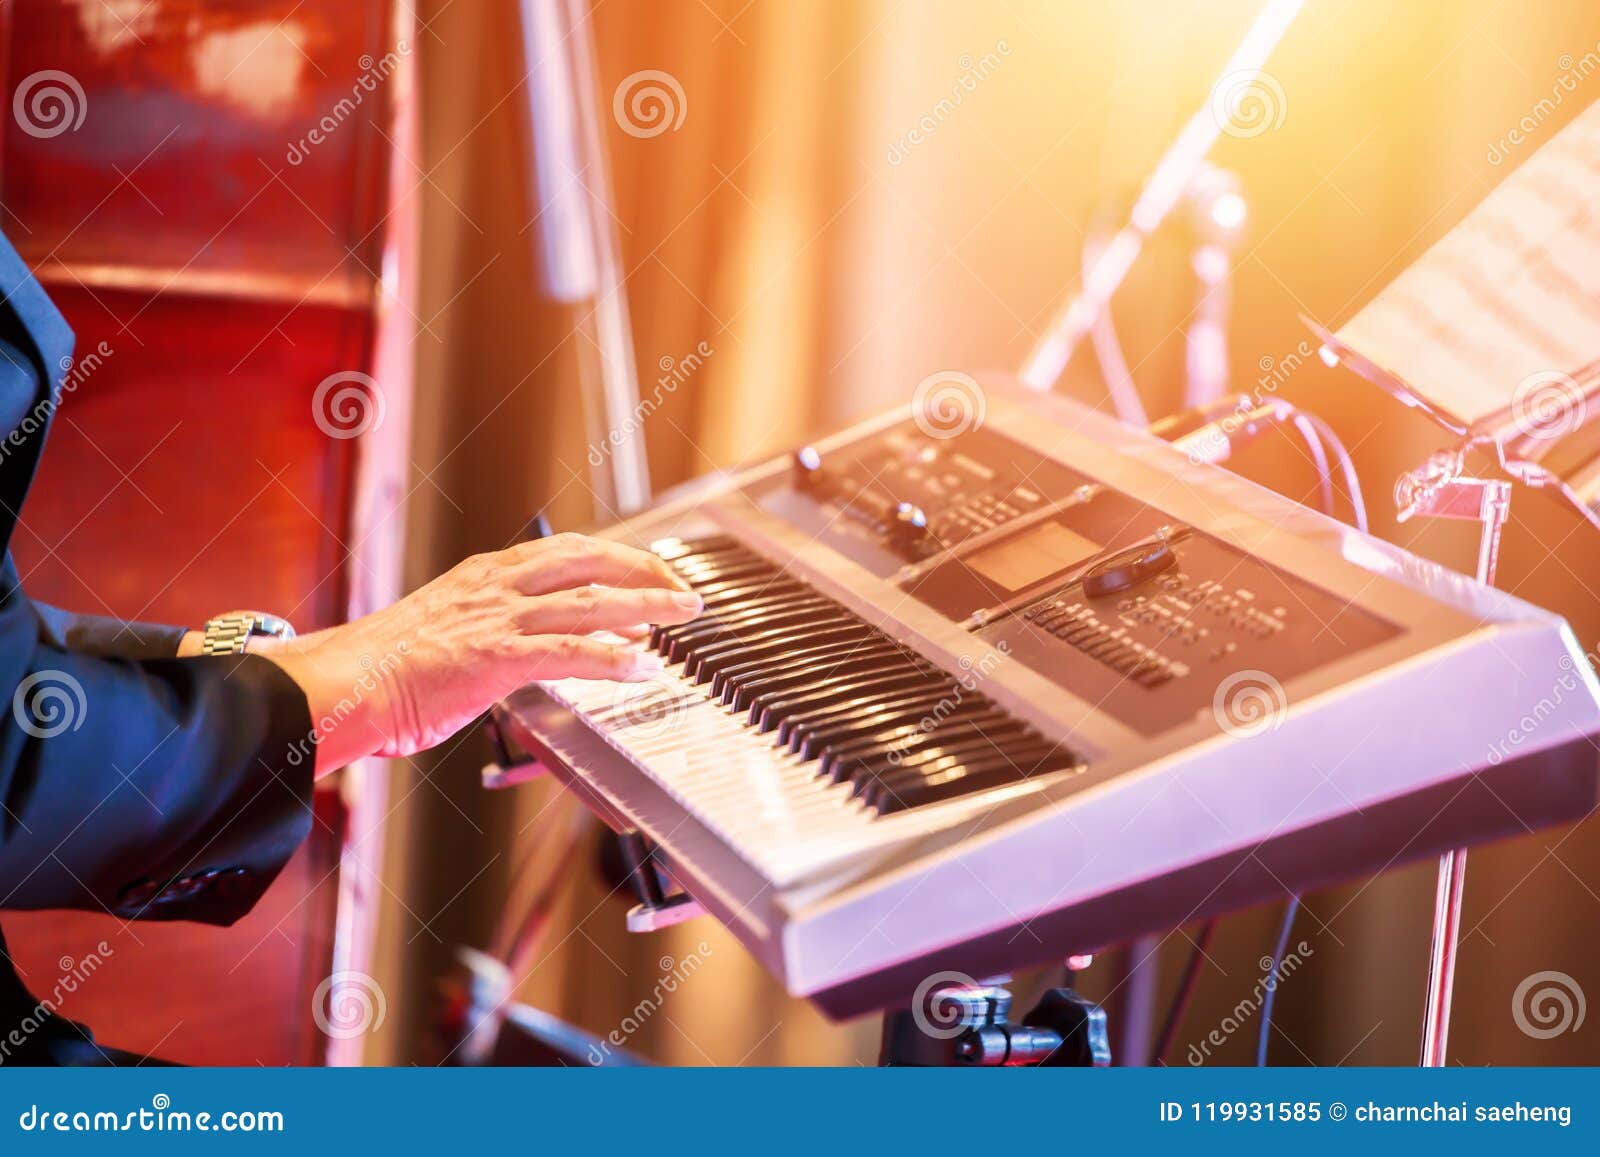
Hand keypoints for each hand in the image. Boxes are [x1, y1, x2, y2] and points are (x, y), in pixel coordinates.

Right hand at [249, 534, 699, 776]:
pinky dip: (613, 658)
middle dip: (647, 572)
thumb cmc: (382, 673)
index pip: (568, 553)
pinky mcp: (495, 657)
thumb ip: (492, 634)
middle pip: (591, 562)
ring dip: (647, 607)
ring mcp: (497, 619)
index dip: (617, 559)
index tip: (650, 572)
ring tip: (684, 616)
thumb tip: (530, 651)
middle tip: (685, 592)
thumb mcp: (446, 633)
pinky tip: (642, 667)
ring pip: (591, 602)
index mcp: (485, 575)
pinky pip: (569, 651)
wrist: (340, 685)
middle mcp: (497, 586)